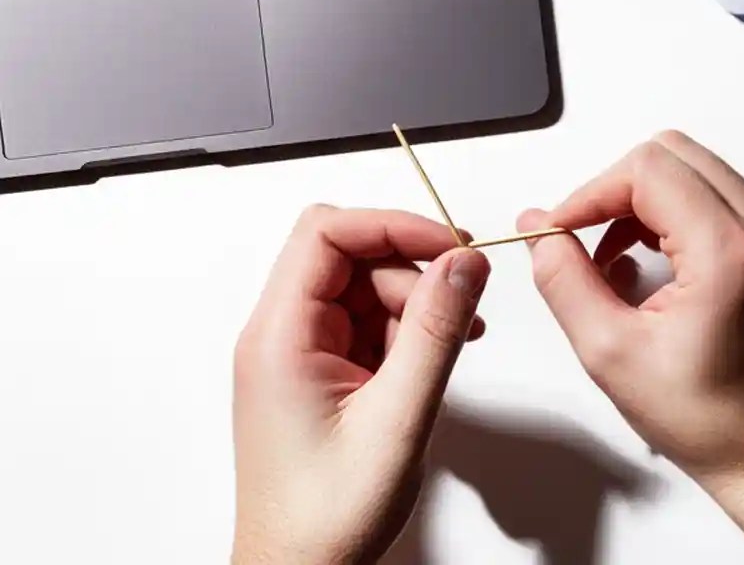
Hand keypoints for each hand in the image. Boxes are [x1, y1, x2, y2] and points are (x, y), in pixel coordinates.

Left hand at [232, 206, 488, 564]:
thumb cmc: (324, 518)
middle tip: (462, 299)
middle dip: (412, 269)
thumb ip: (434, 333)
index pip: (327, 234)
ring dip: (415, 303)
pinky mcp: (320, 373)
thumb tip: (462, 264)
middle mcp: (280, 337)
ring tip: (453, 343)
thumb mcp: (398, 418)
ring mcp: (299, 355)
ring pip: (363, 287)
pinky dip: (407, 331)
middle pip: (349, 255)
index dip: (393, 227)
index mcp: (279, 338)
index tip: (449, 246)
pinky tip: (434, 359)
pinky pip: (367, 323)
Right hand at [520, 131, 743, 479]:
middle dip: (614, 191)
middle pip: (671, 154)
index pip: (647, 169)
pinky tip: (646, 266)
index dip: (590, 193)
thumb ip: (564, 279)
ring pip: (691, 169)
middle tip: (581, 241)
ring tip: (612, 264)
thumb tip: (538, 229)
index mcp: (730, 251)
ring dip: (641, 203)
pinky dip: (669, 215)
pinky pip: (712, 195)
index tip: (559, 232)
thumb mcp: (610, 352)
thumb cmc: (707, 416)